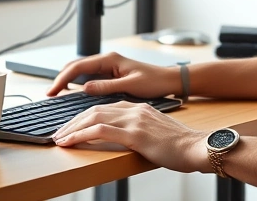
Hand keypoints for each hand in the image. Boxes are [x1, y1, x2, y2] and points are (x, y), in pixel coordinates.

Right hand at [47, 52, 179, 98]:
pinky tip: (72, 92)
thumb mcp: (130, 86)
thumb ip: (107, 86)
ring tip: (56, 93)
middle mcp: (106, 60)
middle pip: (75, 66)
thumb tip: (84, 88)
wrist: (168, 80)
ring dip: (67, 80)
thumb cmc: (153, 81)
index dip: (63, 79)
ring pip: (80, 70)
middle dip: (61, 78)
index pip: (78, 67)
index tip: (53, 91)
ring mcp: (107, 66)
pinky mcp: (110, 73)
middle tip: (49, 94)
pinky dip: (77, 83)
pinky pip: (88, 76)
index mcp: (110, 59)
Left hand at [51, 101, 208, 172]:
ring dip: (72, 129)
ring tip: (59, 139)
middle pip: (94, 110)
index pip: (104, 107)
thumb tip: (129, 139)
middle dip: (73, 122)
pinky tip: (70, 142)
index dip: (84, 116)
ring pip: (93, 118)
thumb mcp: (158, 133)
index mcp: (139, 108)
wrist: (197, 147)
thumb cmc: (181, 146)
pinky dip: (80, 135)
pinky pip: (99, 131)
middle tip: (59, 133)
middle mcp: (134, 109)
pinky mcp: (134, 134)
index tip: (72, 126)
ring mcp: (134, 120)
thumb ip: (142, 130)